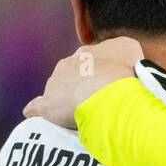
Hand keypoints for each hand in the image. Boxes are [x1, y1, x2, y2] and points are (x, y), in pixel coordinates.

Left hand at [23, 37, 143, 128]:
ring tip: (82, 112)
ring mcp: (56, 83)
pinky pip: (39, 107)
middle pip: (74, 72)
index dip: (102, 72)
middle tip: (98, 99)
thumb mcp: (131, 50)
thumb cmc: (124, 74)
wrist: (108, 94)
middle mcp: (70, 62)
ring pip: (59, 89)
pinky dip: (36, 110)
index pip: (93, 59)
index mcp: (89, 52)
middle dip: (83, 83)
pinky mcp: (48, 104)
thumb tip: (124, 59)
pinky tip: (34, 115)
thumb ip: (124, 51)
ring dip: (67, 97)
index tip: (110, 83)